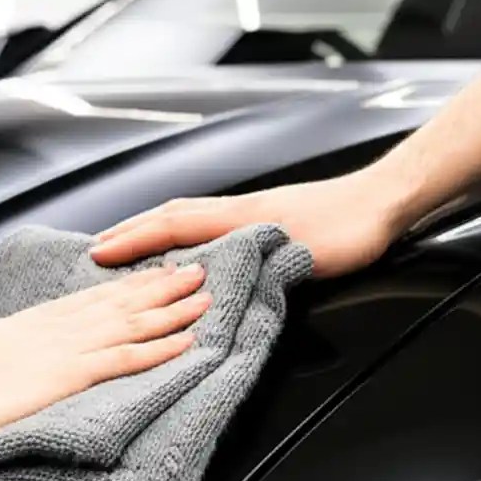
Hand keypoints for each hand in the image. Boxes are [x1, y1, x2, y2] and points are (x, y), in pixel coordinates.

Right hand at [0, 264, 210, 449]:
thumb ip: (10, 336)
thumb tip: (13, 335)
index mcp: (38, 320)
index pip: (95, 296)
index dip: (130, 283)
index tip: (156, 271)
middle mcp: (60, 327)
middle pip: (122, 301)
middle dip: (162, 287)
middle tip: (195, 272)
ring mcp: (68, 349)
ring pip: (133, 323)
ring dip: (172, 311)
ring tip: (203, 300)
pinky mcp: (71, 374)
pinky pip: (125, 359)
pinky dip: (159, 349)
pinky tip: (185, 343)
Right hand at [90, 171, 411, 277]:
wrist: (384, 201)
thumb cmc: (350, 229)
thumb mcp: (300, 253)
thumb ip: (257, 264)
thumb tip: (214, 279)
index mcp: (239, 219)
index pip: (172, 226)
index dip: (132, 240)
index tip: (97, 254)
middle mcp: (238, 211)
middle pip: (171, 215)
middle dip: (130, 231)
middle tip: (96, 249)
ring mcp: (251, 212)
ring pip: (188, 214)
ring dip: (152, 228)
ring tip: (127, 244)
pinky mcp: (265, 217)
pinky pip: (208, 220)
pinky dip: (182, 230)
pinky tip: (184, 245)